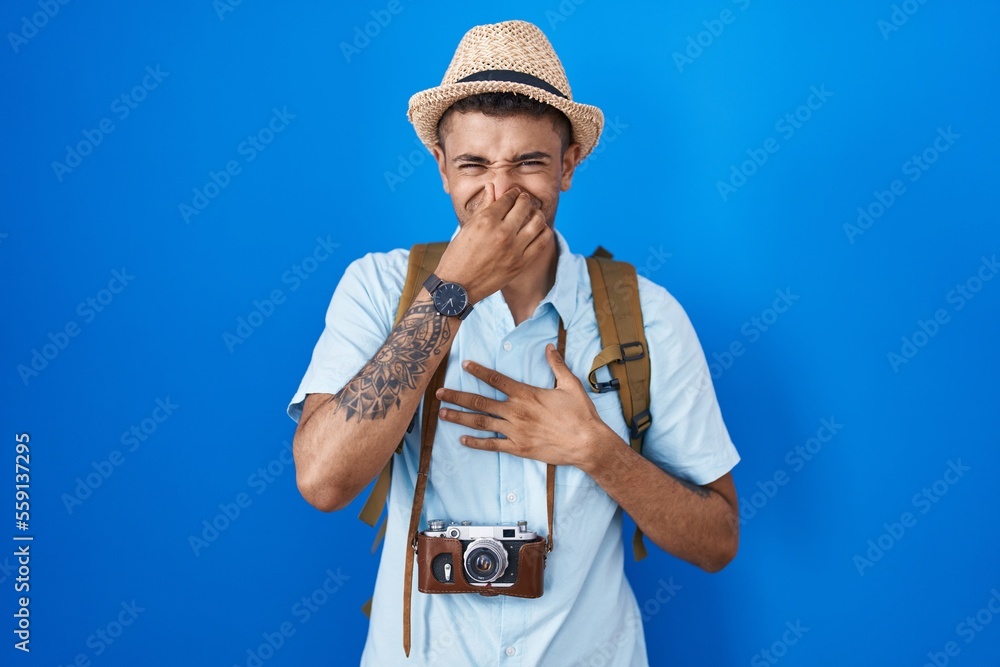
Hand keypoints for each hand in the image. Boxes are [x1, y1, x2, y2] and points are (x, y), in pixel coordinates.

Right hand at [433, 183, 551, 303]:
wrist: (458, 287)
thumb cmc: (458, 256)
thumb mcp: (467, 228)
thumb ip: (483, 207)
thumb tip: (492, 187)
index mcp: (486, 221)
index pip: (507, 198)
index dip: (512, 193)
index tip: (514, 193)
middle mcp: (502, 232)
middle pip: (524, 206)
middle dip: (525, 199)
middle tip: (524, 200)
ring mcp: (514, 249)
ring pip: (537, 221)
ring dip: (536, 214)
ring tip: (532, 214)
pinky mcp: (521, 263)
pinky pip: (542, 241)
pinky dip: (543, 232)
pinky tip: (538, 230)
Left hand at [436, 344, 612, 468]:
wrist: (587, 443)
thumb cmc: (580, 414)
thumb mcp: (570, 385)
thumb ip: (556, 365)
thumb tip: (549, 347)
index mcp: (526, 394)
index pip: (497, 379)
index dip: (479, 371)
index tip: (465, 364)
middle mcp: (516, 412)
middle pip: (480, 402)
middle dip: (457, 396)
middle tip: (439, 393)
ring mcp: (515, 431)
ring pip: (481, 423)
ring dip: (459, 418)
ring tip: (442, 414)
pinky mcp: (518, 448)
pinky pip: (492, 445)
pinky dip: (476, 442)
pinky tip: (462, 439)